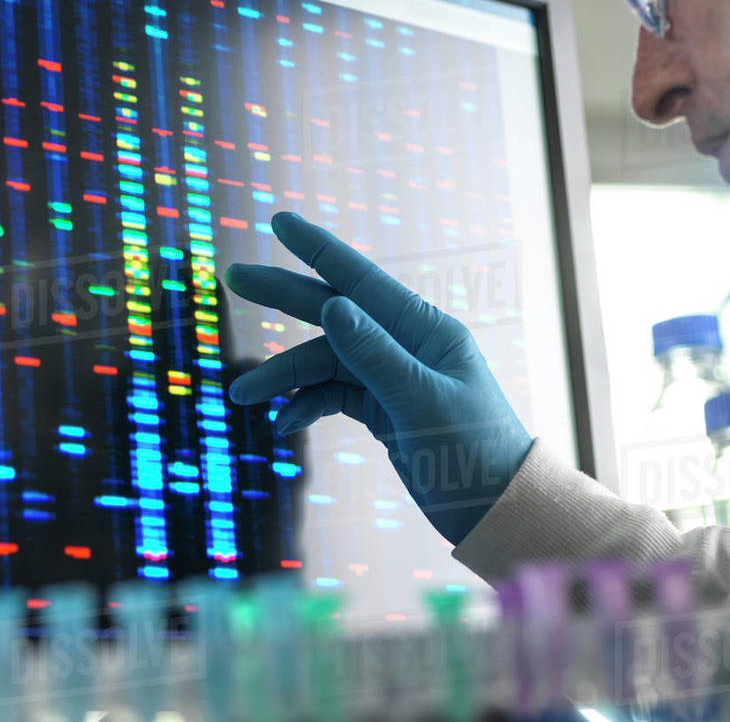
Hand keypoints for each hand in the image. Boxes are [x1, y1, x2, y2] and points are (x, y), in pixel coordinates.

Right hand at [222, 211, 532, 544]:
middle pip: (334, 313)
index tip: (279, 221)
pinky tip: (283, 423)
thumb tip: (333, 306)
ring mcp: (394, 376)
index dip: (318, 249)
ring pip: (327, 361)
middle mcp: (407, 345)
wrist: (496, 509)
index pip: (361, 280)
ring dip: (285, 376)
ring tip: (240, 397)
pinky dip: (307, 404)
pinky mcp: (386, 409)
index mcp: (425, 330)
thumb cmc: (473, 452)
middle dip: (283, 297)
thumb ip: (375, 355)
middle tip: (232, 277)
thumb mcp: (421, 402)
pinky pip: (335, 394)